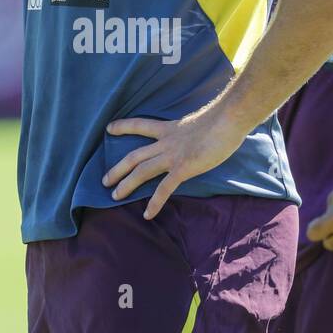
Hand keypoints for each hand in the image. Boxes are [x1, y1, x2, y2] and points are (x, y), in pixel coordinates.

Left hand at [103, 111, 242, 219]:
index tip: (109, 128)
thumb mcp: (201, 122)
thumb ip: (193, 132)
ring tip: (114, 197)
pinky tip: (147, 214)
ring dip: (126, 185)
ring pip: (141, 171)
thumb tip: (198, 137)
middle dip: (117, 169)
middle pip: (134, 156)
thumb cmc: (222, 118)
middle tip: (104, 181)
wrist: (228, 119)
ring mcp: (173, 156)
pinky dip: (154, 203)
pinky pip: (164, 189)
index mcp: (170, 129)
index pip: (141, 125)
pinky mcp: (183, 168)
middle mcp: (166, 143)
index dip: (124, 126)